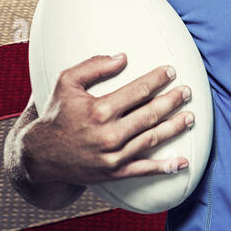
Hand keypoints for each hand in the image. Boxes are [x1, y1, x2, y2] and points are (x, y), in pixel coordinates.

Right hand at [19, 53, 194, 185]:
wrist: (40, 156)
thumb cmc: (57, 114)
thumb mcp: (66, 83)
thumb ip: (94, 66)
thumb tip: (124, 57)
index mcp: (98, 110)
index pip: (138, 91)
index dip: (158, 79)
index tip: (172, 71)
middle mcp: (108, 134)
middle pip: (151, 114)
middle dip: (173, 101)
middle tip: (188, 92)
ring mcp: (112, 156)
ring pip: (152, 139)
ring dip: (175, 127)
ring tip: (191, 117)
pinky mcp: (114, 173)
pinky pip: (144, 170)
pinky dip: (165, 167)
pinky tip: (182, 162)